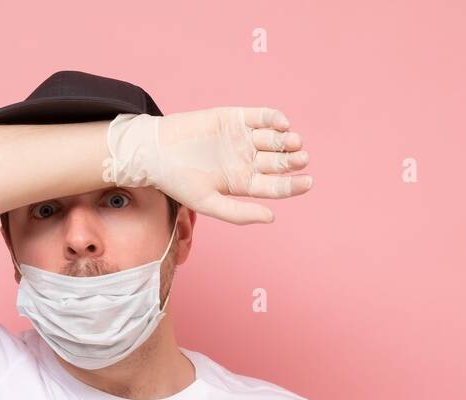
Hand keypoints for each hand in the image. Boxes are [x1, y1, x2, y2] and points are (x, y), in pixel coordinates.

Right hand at [104, 107, 312, 225]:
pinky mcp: (235, 118)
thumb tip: (272, 217)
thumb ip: (239, 213)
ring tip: (293, 141)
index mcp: (243, 183)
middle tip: (302, 158)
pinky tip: (282, 124)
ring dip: (287, 140)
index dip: (294, 185)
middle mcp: (246, 161)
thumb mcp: (208, 203)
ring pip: (274, 139)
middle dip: (293, 160)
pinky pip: (262, 117)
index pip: (276, 186)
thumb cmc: (178, 182)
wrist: (156, 151)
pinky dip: (274, 118)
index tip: (309, 181)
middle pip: (279, 162)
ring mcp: (242, 139)